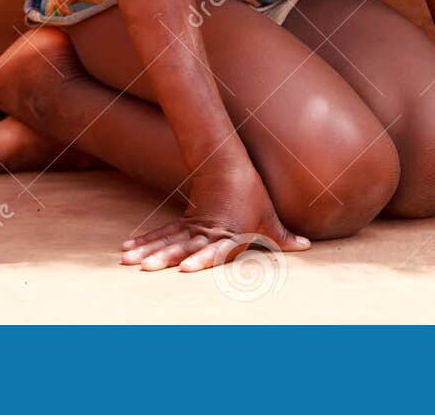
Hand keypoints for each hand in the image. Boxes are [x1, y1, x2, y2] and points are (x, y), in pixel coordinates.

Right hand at [119, 162, 309, 271]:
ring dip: (148, 251)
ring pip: (167, 239)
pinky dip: (144, 240)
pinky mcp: (182, 222)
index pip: (214, 249)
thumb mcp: (269, 217)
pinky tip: (128, 249)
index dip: (201, 259)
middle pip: (183, 245)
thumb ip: (282, 237)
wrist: (228, 166)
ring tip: (128, 261)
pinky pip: (160, 232)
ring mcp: (192, 226)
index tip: (186, 269)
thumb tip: (306, 246)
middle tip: (145, 268)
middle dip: (164, 257)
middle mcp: (208, 231)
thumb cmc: (252, 196)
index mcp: (229, 233)